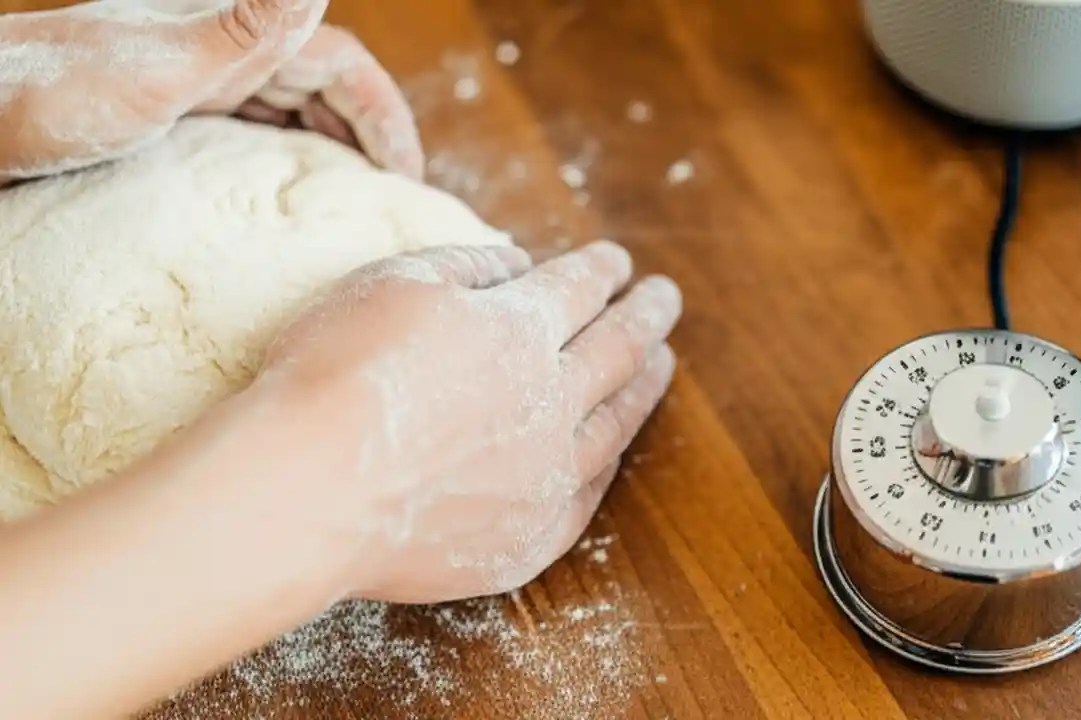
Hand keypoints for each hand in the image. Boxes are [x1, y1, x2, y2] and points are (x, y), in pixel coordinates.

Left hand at [0, 0, 421, 181]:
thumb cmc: (54, 99)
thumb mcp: (161, 73)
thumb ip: (245, 29)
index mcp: (229, 29)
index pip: (340, 63)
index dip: (384, 114)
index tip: (409, 175)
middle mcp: (220, 47)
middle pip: (323, 84)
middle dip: (368, 133)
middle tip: (396, 197)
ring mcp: (197, 78)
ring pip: (291, 106)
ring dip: (332, 145)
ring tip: (358, 199)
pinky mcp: (175, 111)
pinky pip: (255, 129)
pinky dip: (288, 155)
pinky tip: (289, 192)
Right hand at [257, 241, 681, 602]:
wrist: (309, 493)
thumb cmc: (337, 376)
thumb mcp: (392, 281)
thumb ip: (464, 265)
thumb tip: (516, 262)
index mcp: (519, 329)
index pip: (577, 289)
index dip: (600, 271)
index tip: (617, 262)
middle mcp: (551, 399)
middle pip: (617, 348)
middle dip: (646, 315)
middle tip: (666, 298)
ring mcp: (548, 474)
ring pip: (617, 421)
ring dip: (644, 385)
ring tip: (662, 364)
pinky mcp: (529, 537)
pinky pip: (587, 493)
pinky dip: (607, 462)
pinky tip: (613, 451)